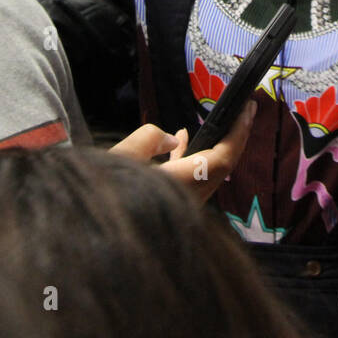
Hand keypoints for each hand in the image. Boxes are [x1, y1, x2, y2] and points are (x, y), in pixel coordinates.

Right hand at [109, 101, 255, 201]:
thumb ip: (150, 138)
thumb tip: (174, 138)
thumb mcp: (121, 156)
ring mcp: (181, 206)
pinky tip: (179, 140)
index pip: (223, 159)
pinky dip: (192, 158)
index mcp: (180, 186)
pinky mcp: (170, 207)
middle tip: (246, 110)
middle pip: (222, 167)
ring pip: (208, 173)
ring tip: (222, 120)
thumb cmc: (102, 192)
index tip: (247, 109)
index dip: (238, 133)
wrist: (89, 228)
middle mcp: (187, 200)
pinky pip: (191, 180)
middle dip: (235, 137)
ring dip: (216, 145)